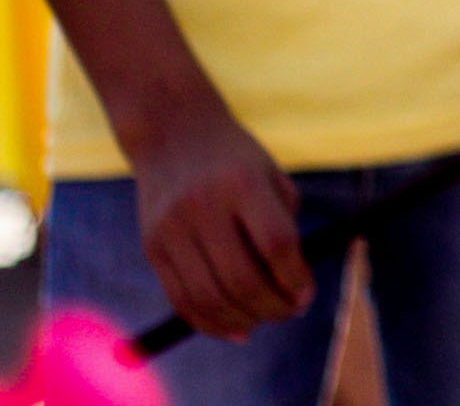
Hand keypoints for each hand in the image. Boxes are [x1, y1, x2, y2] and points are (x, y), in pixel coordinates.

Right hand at [129, 92, 309, 342]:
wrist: (172, 132)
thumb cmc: (235, 158)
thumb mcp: (270, 175)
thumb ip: (283, 224)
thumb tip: (292, 285)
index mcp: (242, 184)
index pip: (275, 245)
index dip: (295, 278)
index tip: (307, 295)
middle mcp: (202, 208)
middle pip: (241, 278)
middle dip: (272, 306)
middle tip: (290, 311)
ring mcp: (171, 230)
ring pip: (208, 297)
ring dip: (242, 320)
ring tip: (263, 320)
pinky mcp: (152, 247)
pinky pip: (180, 298)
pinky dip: (208, 322)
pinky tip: (233, 327)